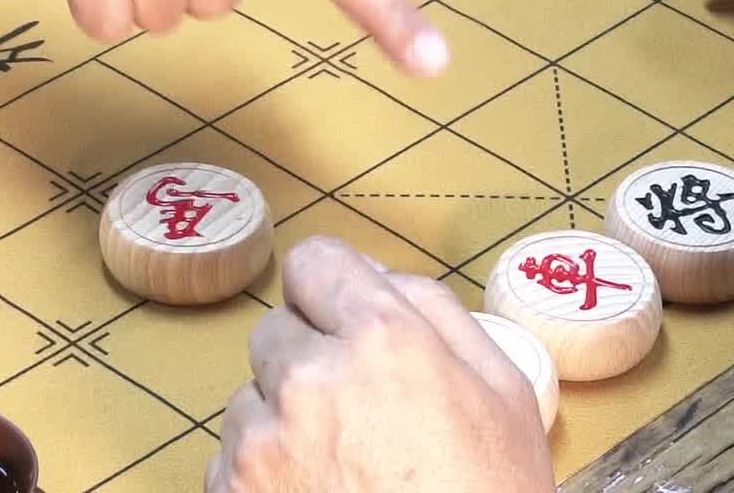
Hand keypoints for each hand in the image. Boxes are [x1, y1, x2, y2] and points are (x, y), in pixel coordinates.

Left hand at [215, 238, 552, 492]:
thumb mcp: (503, 391)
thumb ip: (437, 312)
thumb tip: (380, 274)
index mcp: (382, 339)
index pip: (315, 262)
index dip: (334, 292)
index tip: (344, 321)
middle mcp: (309, 378)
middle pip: (278, 331)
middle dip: (311, 361)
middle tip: (361, 419)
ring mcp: (262, 442)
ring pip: (252, 399)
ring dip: (283, 423)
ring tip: (343, 473)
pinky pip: (229, 459)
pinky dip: (262, 478)